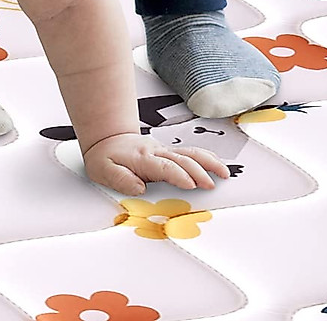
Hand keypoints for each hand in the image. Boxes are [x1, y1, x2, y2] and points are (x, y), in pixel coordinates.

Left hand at [82, 133, 229, 195]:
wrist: (107, 139)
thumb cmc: (105, 156)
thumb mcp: (103, 170)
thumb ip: (120, 179)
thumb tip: (139, 188)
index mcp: (143, 158)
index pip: (165, 167)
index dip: (179, 175)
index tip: (191, 184)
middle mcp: (156, 152)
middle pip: (183, 159)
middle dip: (199, 171)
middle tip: (212, 184)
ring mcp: (164, 151)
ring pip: (190, 153)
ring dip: (208, 162)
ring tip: (224, 173)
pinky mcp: (168, 153)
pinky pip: (190, 153)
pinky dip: (206, 158)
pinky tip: (217, 164)